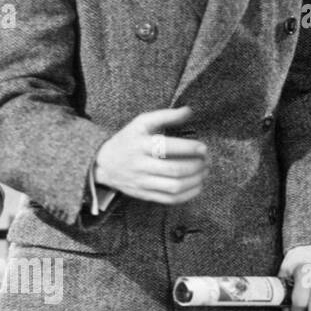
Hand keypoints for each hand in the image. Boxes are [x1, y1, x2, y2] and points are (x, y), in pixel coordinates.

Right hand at [93, 106, 208, 203]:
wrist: (103, 164)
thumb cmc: (128, 139)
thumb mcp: (141, 123)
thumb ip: (166, 116)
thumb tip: (189, 110)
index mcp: (140, 145)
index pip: (166, 148)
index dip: (189, 148)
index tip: (203, 148)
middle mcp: (140, 165)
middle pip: (174, 170)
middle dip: (196, 166)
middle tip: (207, 160)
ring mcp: (142, 182)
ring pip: (174, 187)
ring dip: (196, 180)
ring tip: (205, 171)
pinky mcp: (145, 195)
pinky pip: (170, 200)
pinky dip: (189, 194)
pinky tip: (198, 185)